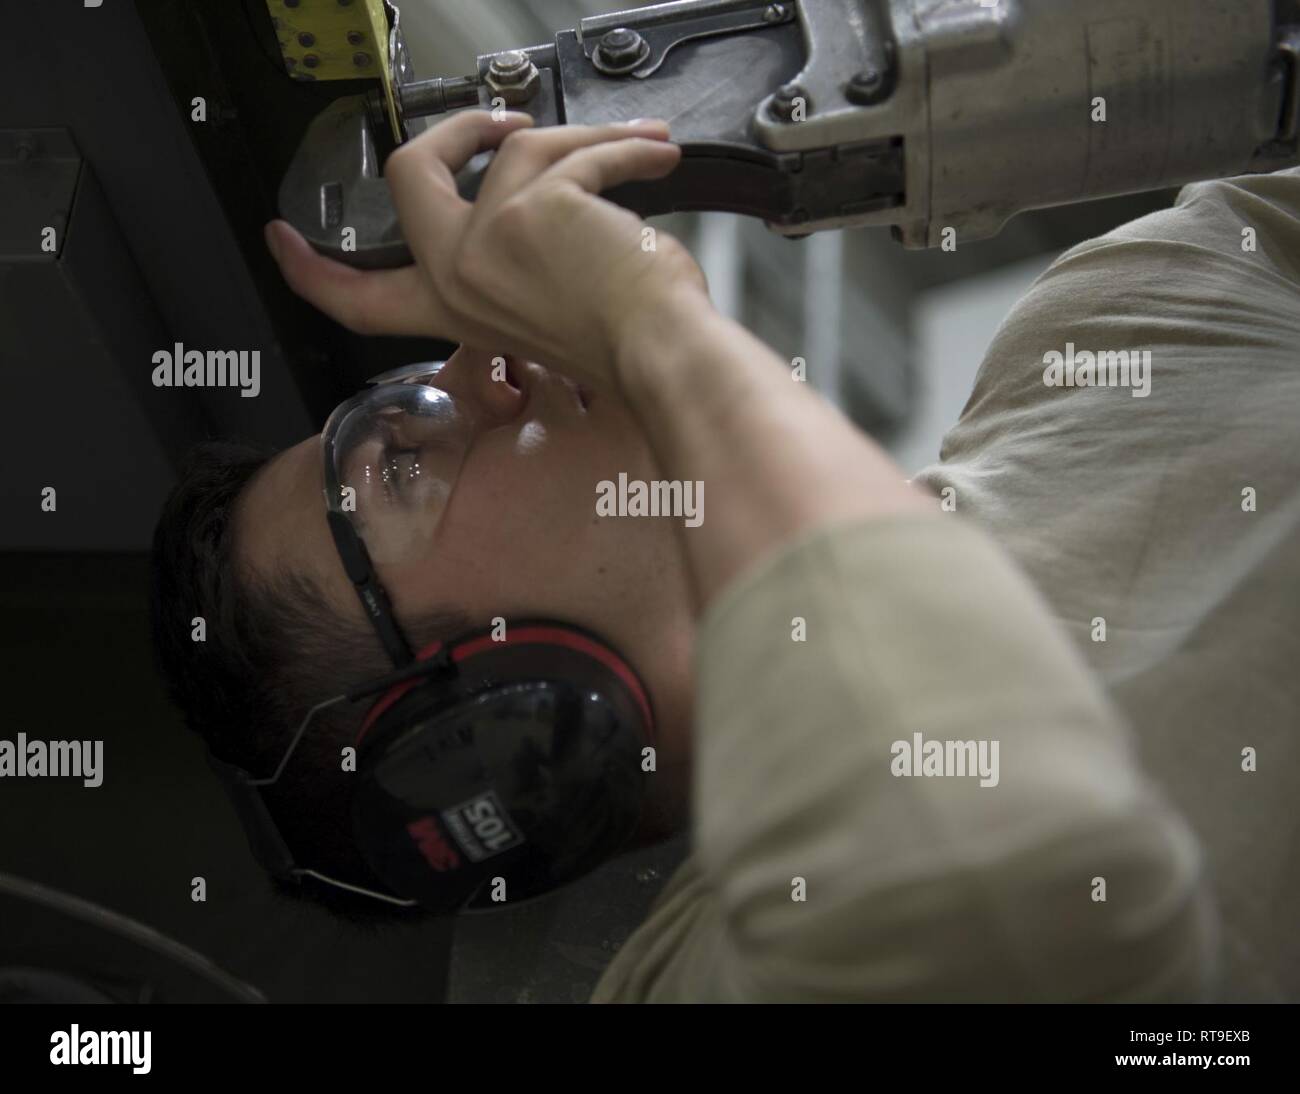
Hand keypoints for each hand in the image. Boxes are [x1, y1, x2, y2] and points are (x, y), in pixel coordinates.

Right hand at [264, 110, 709, 391]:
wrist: (660, 358)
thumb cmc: (619, 348)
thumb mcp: (536, 321)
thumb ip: (507, 277)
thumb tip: (520, 207)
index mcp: (451, 309)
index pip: (359, 300)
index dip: (312, 270)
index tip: (281, 239)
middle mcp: (456, 274)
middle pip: (407, 174)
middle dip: (454, 128)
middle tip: (499, 122)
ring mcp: (490, 236)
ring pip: (523, 144)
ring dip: (589, 138)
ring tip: (638, 147)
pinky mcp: (535, 204)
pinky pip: (583, 148)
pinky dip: (627, 145)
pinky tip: (655, 153)